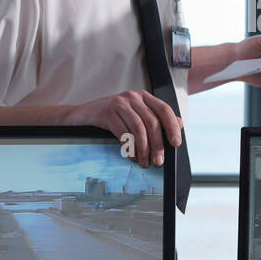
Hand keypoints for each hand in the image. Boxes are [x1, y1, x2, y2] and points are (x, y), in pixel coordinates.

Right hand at [62, 90, 181, 167]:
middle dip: (157, 145)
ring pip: (139, 128)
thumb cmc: (110, 118)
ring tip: (144, 163)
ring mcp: (119, 103)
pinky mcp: (107, 112)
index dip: (172, 127)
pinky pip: (123, 132)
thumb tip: (179, 125)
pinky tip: (132, 156)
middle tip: (158, 162)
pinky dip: (130, 147)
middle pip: (152, 122)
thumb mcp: (134, 116)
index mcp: (143, 97)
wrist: (81, 116)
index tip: (176, 143)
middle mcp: (133, 97)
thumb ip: (154, 119)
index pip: (164, 109)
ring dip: (144, 149)